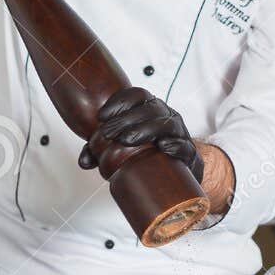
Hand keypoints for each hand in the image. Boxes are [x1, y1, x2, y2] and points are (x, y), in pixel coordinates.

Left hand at [78, 87, 203, 180]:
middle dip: (126, 119)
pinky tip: (162, 147)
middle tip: (108, 133)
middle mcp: (167, 117)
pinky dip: (175, 145)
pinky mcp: (190, 155)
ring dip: (146, 130)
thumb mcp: (123, 151)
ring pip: (167, 124)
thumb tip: (84, 161)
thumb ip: (101, 152)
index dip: (120, 101)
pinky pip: (186, 146)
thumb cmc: (150, 157)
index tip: (102, 116)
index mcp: (151, 111)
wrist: (176, 179)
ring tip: (127, 140)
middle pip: (149, 108)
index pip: (138, 95)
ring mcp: (180, 135)